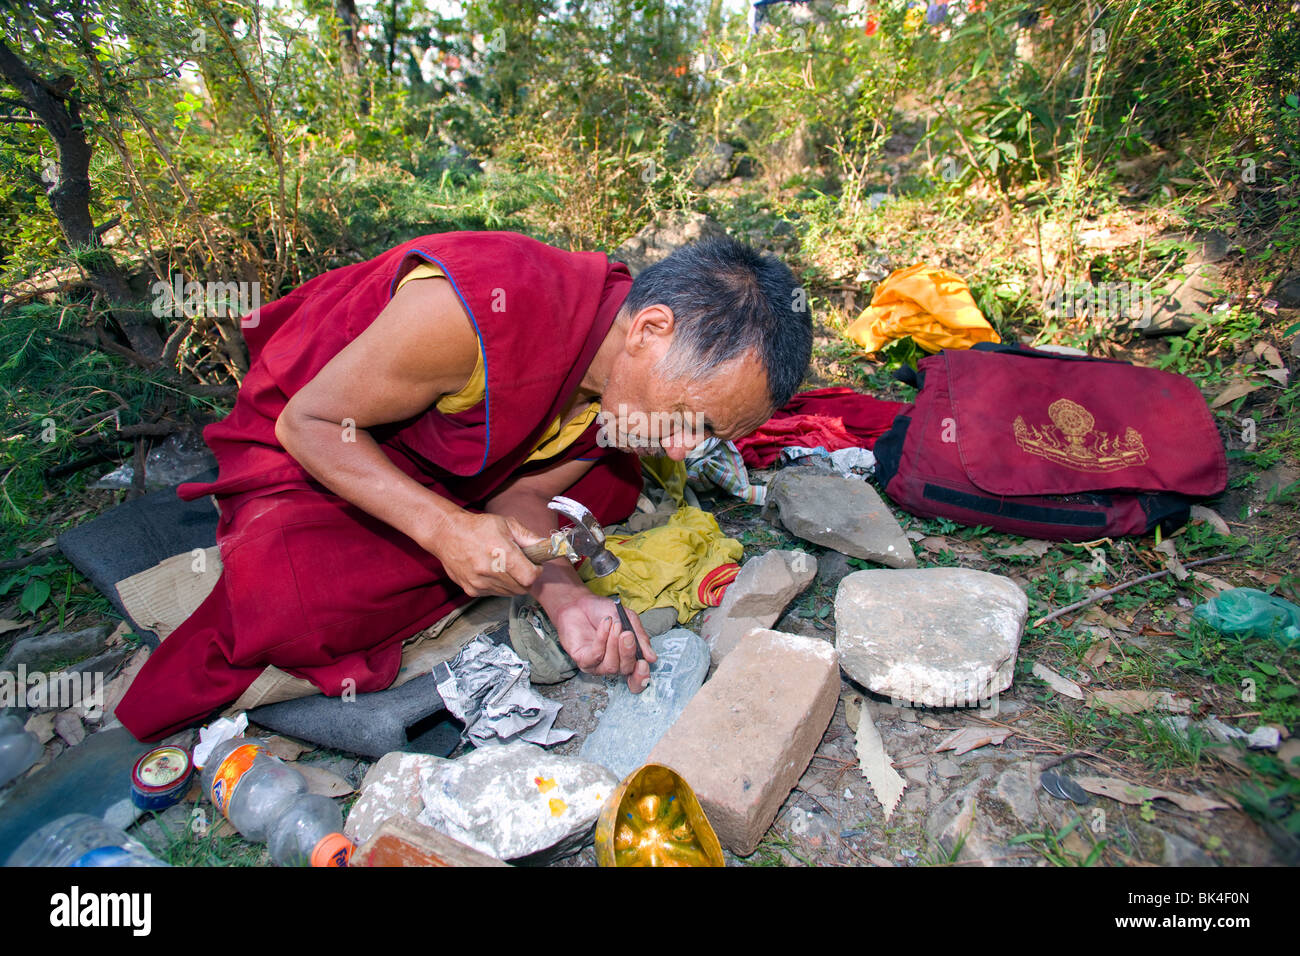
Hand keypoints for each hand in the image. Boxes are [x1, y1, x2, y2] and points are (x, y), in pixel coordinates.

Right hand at [425, 510, 543, 596]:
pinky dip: (499, 586)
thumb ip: (528, 537)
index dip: (536, 571)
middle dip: (526, 578)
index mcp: (501, 553)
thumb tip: (546, 545)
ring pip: (509, 593)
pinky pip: (494, 594)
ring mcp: (479, 583)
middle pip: (522, 588)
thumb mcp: (506, 524)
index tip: (535, 565)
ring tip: (505, 567)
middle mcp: (490, 571)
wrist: (447, 534)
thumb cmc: (477, 527)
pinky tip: (492, 572)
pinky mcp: (472, 590)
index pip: (530, 577)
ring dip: (513, 583)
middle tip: (521, 566)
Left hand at [549, 593, 657, 692]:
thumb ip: (640, 638)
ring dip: (614, 643)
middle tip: (627, 634)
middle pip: (626, 669)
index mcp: (627, 658)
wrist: (580, 603)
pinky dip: (602, 639)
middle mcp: (613, 665)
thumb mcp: (629, 620)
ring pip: (611, 665)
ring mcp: (597, 665)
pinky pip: (596, 656)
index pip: (637, 678)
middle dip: (628, 651)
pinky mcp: (583, 661)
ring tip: (615, 624)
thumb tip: (651, 657)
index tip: (644, 663)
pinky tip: (605, 625)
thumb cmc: (603, 612)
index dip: (642, 676)